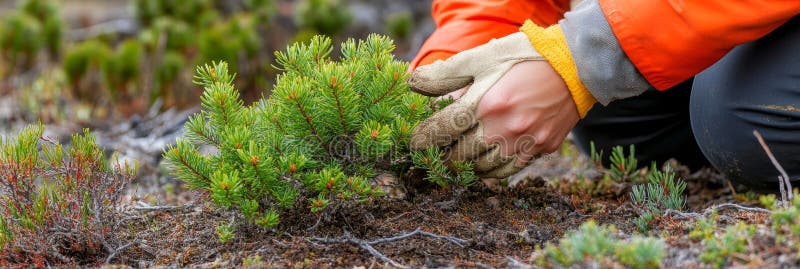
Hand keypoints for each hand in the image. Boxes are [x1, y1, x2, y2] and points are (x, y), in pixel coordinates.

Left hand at [409, 32, 579, 177]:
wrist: (575, 66)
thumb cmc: (524, 57)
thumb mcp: (482, 57)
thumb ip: (446, 73)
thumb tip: (413, 83)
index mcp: (486, 104)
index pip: (444, 130)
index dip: (424, 139)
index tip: (414, 143)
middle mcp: (504, 129)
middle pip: (461, 155)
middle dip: (443, 156)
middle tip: (434, 154)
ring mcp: (524, 142)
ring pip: (483, 169)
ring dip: (465, 166)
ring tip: (456, 159)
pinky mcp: (541, 149)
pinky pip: (507, 172)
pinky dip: (490, 172)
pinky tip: (482, 163)